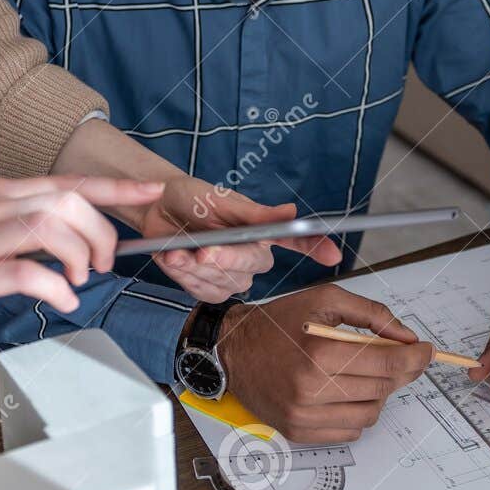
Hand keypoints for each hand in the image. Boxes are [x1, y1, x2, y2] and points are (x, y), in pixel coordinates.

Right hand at [0, 175, 164, 322]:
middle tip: (104, 263)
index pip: (71, 182)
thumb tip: (61, 238)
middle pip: (69, 201)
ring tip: (79, 281)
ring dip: (79, 256)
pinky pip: (25, 273)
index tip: (154, 191)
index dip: (117, 189)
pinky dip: (54, 287)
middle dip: (101, 231)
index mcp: (2, 193)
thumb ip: (18, 222)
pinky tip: (60, 300)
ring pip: (51, 228)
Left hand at [140, 180, 341, 301]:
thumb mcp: (219, 199)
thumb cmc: (191, 198)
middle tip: (201, 248)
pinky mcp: (211, 290)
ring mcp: (233, 276)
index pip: (296, 238)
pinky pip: (201, 292)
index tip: (332, 254)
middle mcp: (252, 256)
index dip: (314, 246)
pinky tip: (173, 258)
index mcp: (261, 230)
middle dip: (223, 258)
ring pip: (223, 283)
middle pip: (250, 266)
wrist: (156, 210)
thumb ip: (255, 213)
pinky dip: (183, 276)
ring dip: (193, 267)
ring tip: (176, 249)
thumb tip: (291, 212)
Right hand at [211, 284, 433, 442]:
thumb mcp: (324, 299)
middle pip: (382, 388)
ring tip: (363, 375)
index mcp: (319, 350)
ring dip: (377, 394)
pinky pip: (350, 431)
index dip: (415, 358)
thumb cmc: (278, 322)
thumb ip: (370, 313)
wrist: (233, 349)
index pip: (386, 362)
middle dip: (399, 372)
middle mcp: (311, 387)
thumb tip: (406, 336)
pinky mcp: (299, 431)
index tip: (426, 351)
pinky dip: (357, 413)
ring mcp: (305, 414)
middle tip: (400, 358)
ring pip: (370, 413)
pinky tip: (344, 393)